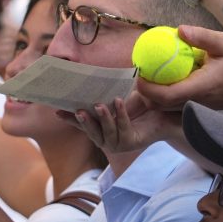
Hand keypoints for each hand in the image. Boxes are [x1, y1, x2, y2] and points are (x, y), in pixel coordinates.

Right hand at [64, 95, 181, 154]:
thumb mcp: (119, 96)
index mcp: (101, 129)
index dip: (69, 119)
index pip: (82, 124)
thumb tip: (87, 76)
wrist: (165, 114)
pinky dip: (120, 115)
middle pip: (91, 132)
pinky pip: (122, 129)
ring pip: (105, 132)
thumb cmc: (142, 105)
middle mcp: (106, 140)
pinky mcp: (130, 144)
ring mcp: (118, 144)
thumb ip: (105, 93)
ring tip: (99, 105)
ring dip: (103, 118)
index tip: (57, 111)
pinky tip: (118, 102)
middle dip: (84, 122)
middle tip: (78, 110)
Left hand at [132, 25, 222, 113]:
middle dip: (143, 91)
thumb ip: (202, 37)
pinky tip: (162, 78)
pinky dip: (161, 95)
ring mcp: (193, 107)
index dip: (147, 87)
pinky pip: (171, 105)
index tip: (140, 71)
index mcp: (200, 87)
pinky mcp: (193, 107)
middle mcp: (193, 101)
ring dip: (151, 94)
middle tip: (141, 70)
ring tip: (149, 73)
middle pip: (158, 104)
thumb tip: (179, 30)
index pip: (166, 95)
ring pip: (163, 108)